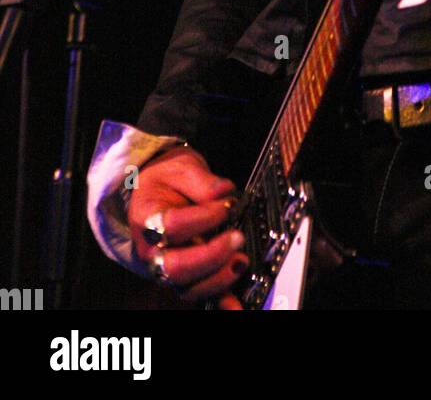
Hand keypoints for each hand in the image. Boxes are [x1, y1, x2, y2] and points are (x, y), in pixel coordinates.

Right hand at [128, 146, 247, 309]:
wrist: (154, 192)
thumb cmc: (167, 180)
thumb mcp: (181, 167)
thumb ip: (202, 180)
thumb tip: (224, 191)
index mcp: (146, 218)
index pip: (172, 226)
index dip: (202, 218)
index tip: (225, 206)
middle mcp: (152, 251)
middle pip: (175, 267)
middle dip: (211, 256)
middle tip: (237, 237)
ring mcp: (166, 269)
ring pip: (188, 287)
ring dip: (218, 278)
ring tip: (241, 260)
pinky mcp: (184, 278)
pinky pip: (200, 295)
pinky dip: (219, 301)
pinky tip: (236, 305)